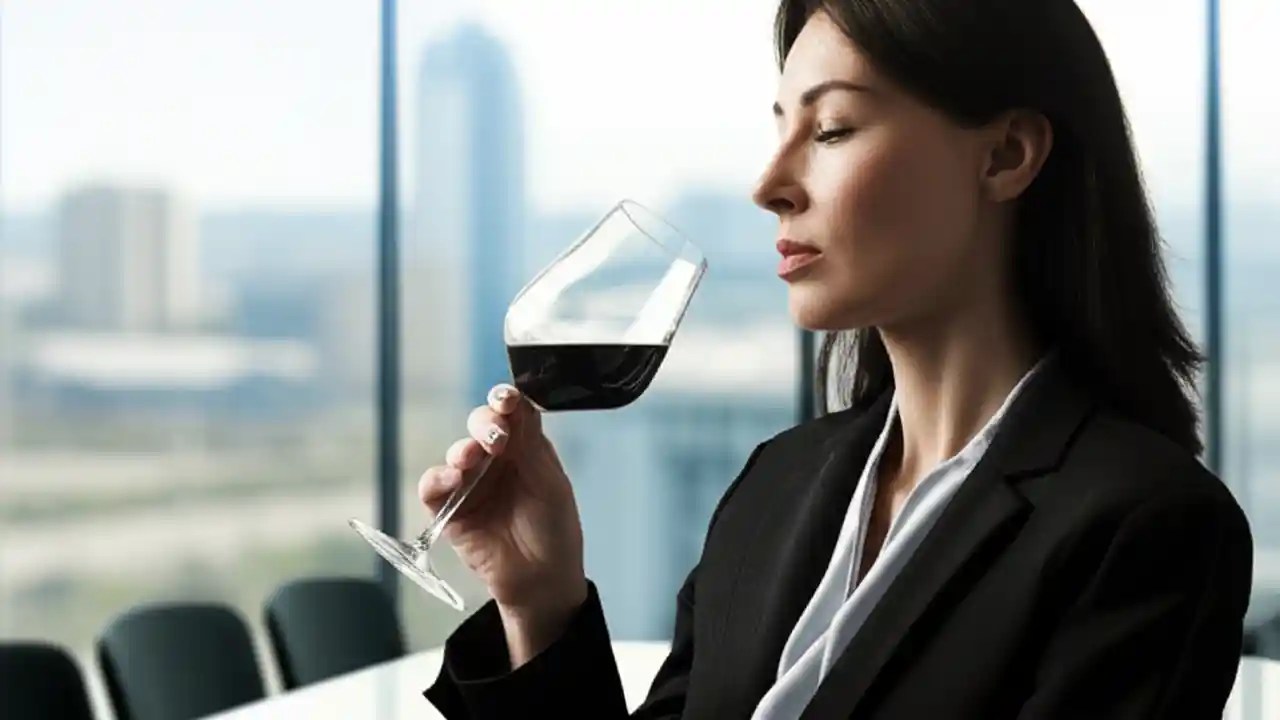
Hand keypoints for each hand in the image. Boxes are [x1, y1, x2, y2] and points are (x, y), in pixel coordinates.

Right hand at [418, 384, 587, 618]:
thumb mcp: (550, 483)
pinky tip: (452, 480)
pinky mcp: (450, 510)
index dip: (505, 401)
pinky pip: (433, 487)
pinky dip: (438, 478)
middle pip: (480, 425)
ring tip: (472, 456)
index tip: (505, 398)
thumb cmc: (554, 530)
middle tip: (496, 436)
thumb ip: (531, 445)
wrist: (542, 580)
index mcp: (525, 449)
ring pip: (456, 453)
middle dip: (484, 423)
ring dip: (462, 449)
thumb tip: (517, 401)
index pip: (511, 414)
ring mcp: (471, 484)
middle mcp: (495, 461)